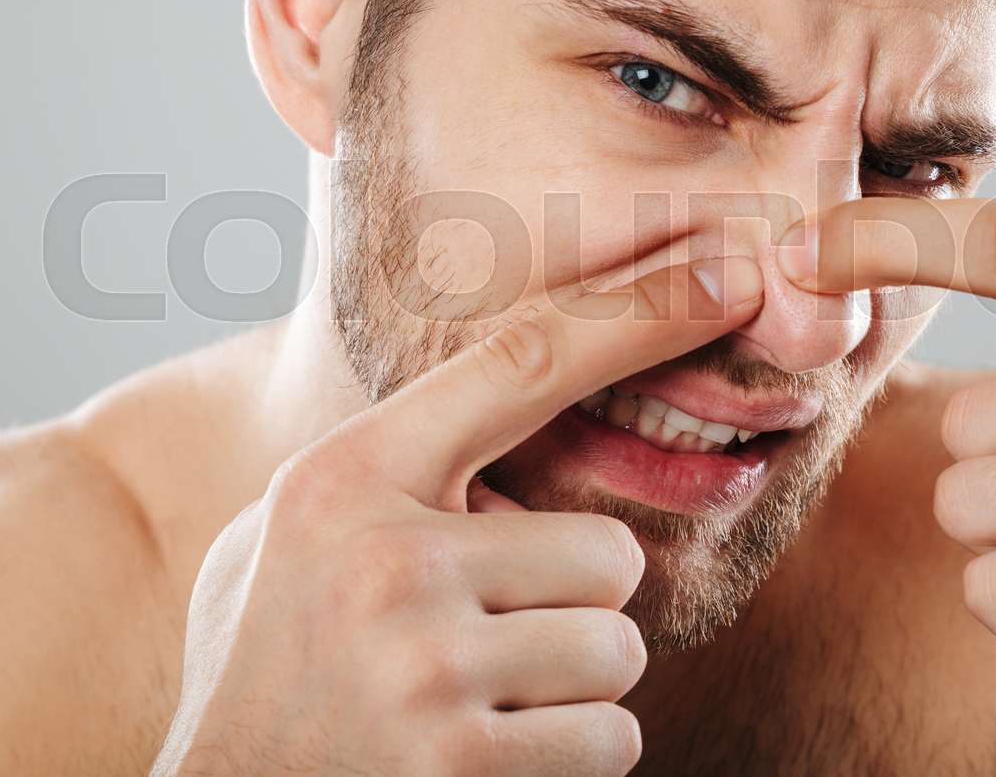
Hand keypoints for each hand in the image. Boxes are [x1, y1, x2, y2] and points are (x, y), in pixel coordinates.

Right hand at [150, 257, 764, 776]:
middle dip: (577, 602)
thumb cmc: (267, 659)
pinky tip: (484, 752)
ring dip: (573, 683)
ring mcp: (424, 675)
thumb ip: (392, 461)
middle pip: (612, 553)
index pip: (522, 364)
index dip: (639, 312)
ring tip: (480, 694)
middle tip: (494, 630)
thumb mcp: (289, 530)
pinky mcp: (458, 771)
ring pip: (619, 651)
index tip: (728, 268)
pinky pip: (609, 741)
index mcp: (348, 479)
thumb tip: (540, 371)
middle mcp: (388, 565)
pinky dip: (569, 755)